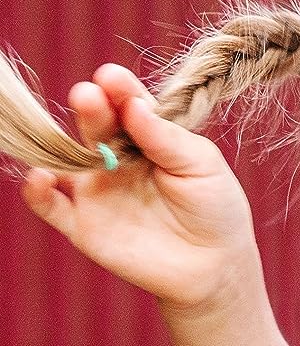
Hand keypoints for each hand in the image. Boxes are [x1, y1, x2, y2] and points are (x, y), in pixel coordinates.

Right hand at [18, 63, 257, 311]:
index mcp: (146, 135)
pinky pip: (50, 204)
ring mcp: (95, 188)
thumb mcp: (201, 166)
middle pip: (95, 124)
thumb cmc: (215, 208)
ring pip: (66, 157)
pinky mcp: (81, 223)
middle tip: (90, 95)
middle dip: (92, 107)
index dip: (120, 90)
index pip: (127, 104)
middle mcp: (115, 156)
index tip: (113, 78)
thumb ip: (166, 138)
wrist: (214, 267)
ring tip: (62, 146)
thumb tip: (134, 106)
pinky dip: (38, 190)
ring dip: (59, 141)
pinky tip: (41, 178)